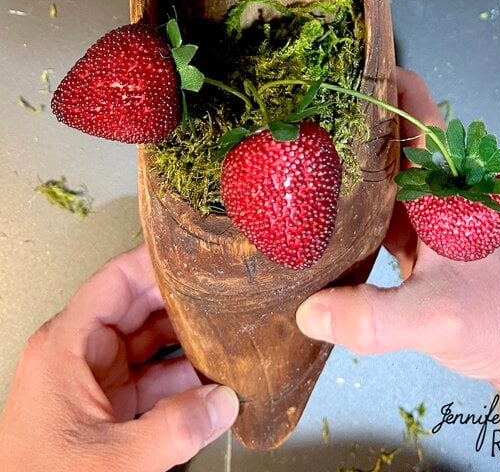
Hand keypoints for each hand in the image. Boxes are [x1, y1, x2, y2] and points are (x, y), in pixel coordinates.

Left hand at [0, 244, 238, 471]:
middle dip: (183, 299)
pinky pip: (152, 377)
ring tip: (228, 331)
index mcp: (65, 344)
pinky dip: (183, 376)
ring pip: (150, 341)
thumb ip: (173, 429)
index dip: (157, 262)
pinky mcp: (108, 407)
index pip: (116, 280)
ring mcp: (94, 379)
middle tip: (225, 290)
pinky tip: (213, 377)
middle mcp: (79, 352)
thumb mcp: (110, 458)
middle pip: (138, 305)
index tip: (196, 254)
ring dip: (189, 339)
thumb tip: (223, 403)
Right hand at [297, 69, 499, 428]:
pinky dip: (345, 206)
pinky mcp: (413, 242)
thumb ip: (374, 318)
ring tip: (293, 152)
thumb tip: (309, 312)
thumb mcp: (438, 317)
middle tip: (293, 113)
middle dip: (344, 120)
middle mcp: (432, 187)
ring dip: (342, 163)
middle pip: (385, 136)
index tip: (334, 70)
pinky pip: (371, 211)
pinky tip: (314, 212)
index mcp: (444, 181)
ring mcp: (421, 214)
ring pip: (375, 172)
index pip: (414, 109)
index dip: (380, 82)